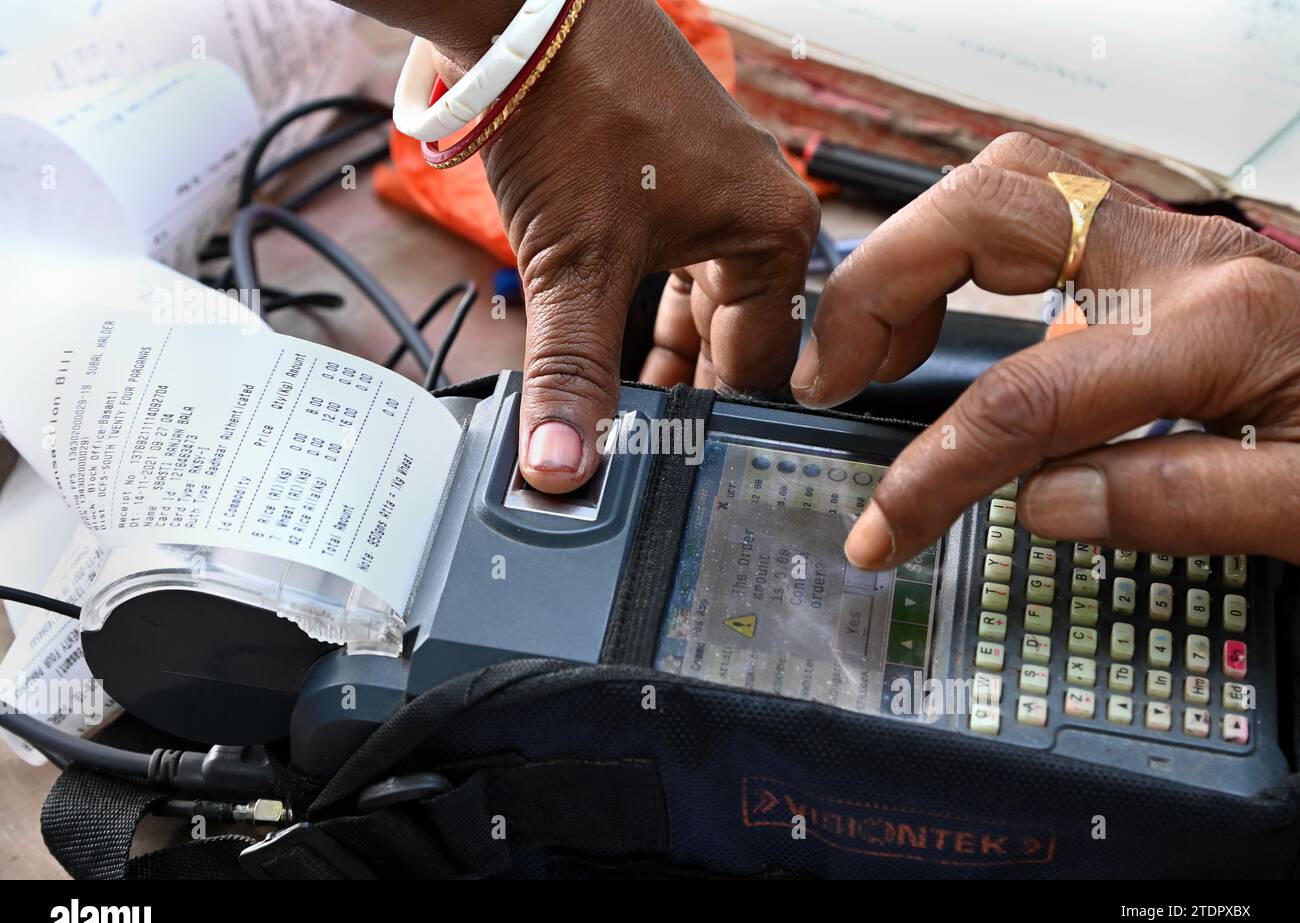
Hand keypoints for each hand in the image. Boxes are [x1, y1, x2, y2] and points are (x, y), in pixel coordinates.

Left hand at [413, 0, 817, 491]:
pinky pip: (676, 259)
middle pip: (734, 337)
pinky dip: (642, 300)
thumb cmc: (575, 109)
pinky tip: (606, 325)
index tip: (669, 462)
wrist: (525, 9)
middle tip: (637, 442)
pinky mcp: (675, 172)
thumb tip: (565, 466)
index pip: (760, 369)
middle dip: (683, 390)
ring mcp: (719, 188)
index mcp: (774, 236)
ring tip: (616, 395)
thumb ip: (573, 375)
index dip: (711, 422)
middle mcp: (760, 210)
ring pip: (701, 301)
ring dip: (658, 348)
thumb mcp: (575, 266)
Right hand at [790, 132, 1299, 567]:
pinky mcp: (1175, 242)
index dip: (933, 473)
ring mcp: (1181, 233)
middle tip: (832, 371)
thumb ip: (1177, 504)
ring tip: (878, 340)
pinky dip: (967, 248)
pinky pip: (1045, 205)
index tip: (881, 531)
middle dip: (885, 287)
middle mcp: (1189, 253)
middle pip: (991, 210)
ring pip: (1012, 180)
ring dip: (920, 249)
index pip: (1028, 396)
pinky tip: (951, 314)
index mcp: (1221, 326)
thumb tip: (1039, 504)